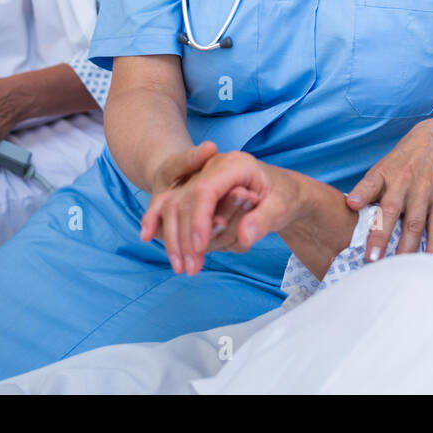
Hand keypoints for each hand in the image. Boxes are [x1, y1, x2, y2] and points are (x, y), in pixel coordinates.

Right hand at [147, 151, 301, 275]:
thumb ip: (264, 219)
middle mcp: (213, 166)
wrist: (283, 189)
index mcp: (236, 164)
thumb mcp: (283, 207)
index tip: (199, 248)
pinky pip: (169, 203)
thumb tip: (245, 236)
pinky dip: (159, 220)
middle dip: (185, 236)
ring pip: (173, 204)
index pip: (206, 190)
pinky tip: (147, 236)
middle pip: (185, 200)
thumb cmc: (285, 196)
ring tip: (182, 268)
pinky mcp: (194, 189)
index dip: (200, 220)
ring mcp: (201, 176)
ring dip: (173, 238)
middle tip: (190, 268)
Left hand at [345, 117, 432, 259]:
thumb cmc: (405, 160)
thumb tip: (349, 215)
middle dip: (381, 235)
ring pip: (415, 223)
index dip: (361, 193)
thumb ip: (369, 190)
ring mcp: (424, 191)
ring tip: (396, 267)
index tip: (352, 205)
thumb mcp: (384, 167)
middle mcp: (403, 182)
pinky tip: (429, 258)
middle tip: (371, 258)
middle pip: (391, 210)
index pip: (371, 183)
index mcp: (385, 174)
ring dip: (406, 246)